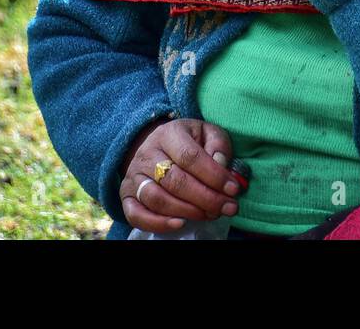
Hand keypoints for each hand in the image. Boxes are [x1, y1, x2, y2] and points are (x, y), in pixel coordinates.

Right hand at [119, 118, 238, 233]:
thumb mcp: (207, 134)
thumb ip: (218, 145)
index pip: (190, 157)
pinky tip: (180, 224)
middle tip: (227, 208)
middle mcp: (147, 154)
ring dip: (187, 211)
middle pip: (175, 181)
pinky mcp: (126, 196)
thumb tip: (221, 165)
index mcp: (168, 134)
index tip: (233, 189)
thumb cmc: (189, 142)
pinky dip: (157, 224)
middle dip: (206, 198)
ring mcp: (134, 176)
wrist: (157, 147)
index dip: (214, 176)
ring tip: (210, 214)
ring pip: (157, 199)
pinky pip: (135, 214)